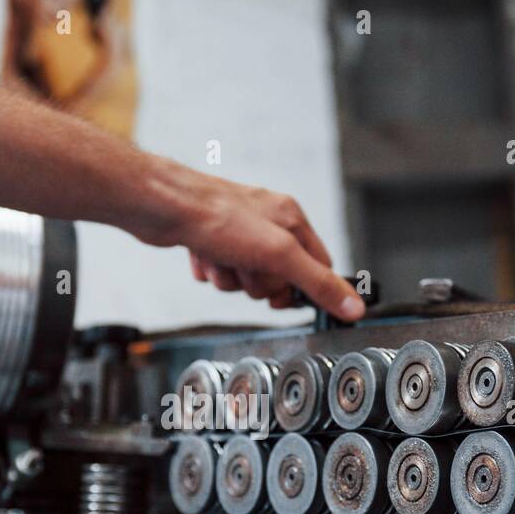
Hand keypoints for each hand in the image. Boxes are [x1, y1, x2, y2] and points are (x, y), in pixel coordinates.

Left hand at [131, 162, 365, 321]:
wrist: (162, 207)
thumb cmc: (218, 219)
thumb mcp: (279, 256)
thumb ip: (318, 283)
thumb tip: (353, 306)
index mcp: (291, 218)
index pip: (318, 265)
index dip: (303, 289)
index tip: (284, 299)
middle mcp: (267, 221)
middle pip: (279, 277)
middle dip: (257, 282)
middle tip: (244, 267)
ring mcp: (237, 230)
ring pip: (246, 278)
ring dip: (230, 278)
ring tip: (218, 258)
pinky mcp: (211, 239)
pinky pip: (220, 273)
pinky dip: (210, 270)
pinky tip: (201, 255)